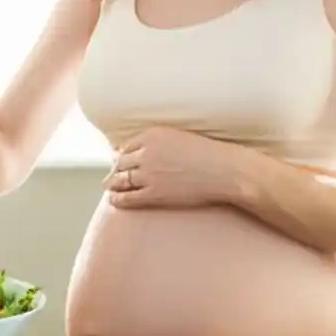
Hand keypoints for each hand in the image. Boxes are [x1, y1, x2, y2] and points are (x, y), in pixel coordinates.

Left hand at [101, 126, 248, 209]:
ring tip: (110, 188)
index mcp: (152, 135)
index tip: (119, 162)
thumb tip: (143, 150)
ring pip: (120, 179)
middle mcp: (146, 153)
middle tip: (111, 177)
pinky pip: (128, 197)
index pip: (127, 146)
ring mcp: (148, 174)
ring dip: (112, 184)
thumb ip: (159, 142)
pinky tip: (114, 200)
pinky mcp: (154, 193)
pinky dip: (118, 199)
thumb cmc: (209, 154)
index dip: (121, 156)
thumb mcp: (179, 137)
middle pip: (120, 162)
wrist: (225, 171)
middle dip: (115, 170)